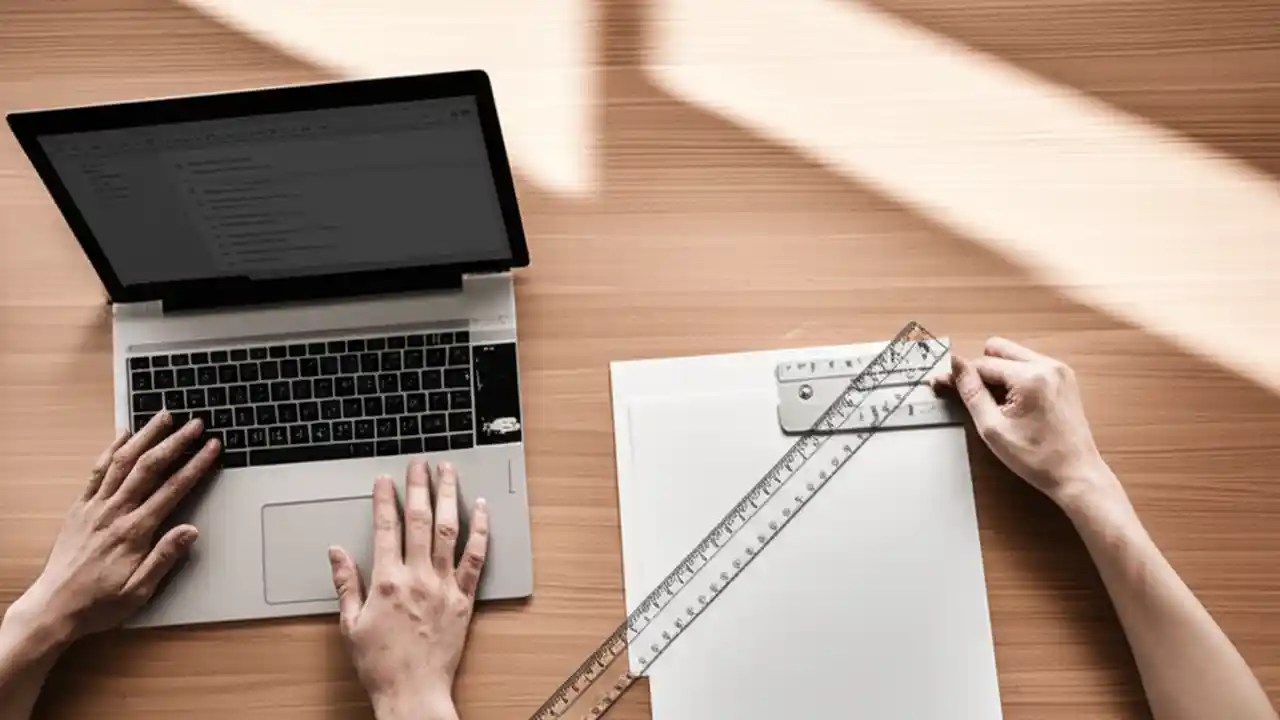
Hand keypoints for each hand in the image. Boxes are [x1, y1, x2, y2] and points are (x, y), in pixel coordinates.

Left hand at [3, 412, 218, 654]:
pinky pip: (97, 471)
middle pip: (149, 467)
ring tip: (164, 417)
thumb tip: (191, 531)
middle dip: (176, 442)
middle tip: (196, 424)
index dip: (196, 465)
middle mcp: (114, 512)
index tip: (212, 448)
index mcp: (134, 531)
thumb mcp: (140, 590)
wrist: (54, 607)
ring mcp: (95, 506)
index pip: (173, 489)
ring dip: (145, 436)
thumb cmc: (99, 603)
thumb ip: (165, 558)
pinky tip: (122, 434)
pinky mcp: (80, 508)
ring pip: (123, 461)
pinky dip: (111, 449)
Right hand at [328, 461, 488, 719]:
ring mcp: (444, 586)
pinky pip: (476, 559)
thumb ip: (345, 584)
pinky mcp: (465, 599)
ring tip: (449, 473)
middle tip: (419, 464)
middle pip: (420, 521)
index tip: (385, 480)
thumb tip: (335, 552)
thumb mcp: (350, 625)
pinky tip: (481, 510)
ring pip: (449, 531)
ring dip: (449, 497)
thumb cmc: (379, 664)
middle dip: (419, 487)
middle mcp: (417, 577)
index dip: (385, 500)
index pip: (385, 529)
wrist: (413, 692)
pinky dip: (480, 531)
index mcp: (386, 582)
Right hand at [932, 337, 1115, 506]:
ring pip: (1014, 355)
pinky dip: (1015, 377)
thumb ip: (972, 392)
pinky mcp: (1064, 377)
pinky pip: (1030, 364)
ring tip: (996, 403)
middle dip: (981, 369)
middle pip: (999, 349)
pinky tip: (1014, 402)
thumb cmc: (1036, 458)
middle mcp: (1048, 365)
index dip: (959, 374)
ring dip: (998, 373)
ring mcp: (1059, 370)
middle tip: (972, 395)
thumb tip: (956, 364)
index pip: (983, 364)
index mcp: (1031, 377)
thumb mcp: (993, 429)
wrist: (1076, 473)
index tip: (940, 383)